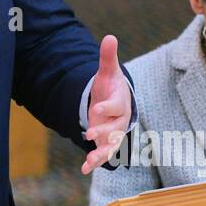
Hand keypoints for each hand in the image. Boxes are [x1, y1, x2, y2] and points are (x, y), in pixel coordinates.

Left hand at [81, 35, 130, 175]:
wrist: (114, 101)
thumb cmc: (111, 86)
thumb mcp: (108, 72)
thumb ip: (108, 57)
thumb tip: (109, 37)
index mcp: (121, 103)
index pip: (116, 106)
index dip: (107, 107)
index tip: (97, 108)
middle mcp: (119, 120)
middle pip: (115, 129)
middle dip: (104, 132)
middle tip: (90, 133)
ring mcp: (113, 133)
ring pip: (111, 145)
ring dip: (101, 153)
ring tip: (90, 161)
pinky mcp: (105, 142)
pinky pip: (103, 154)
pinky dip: (95, 161)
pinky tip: (84, 169)